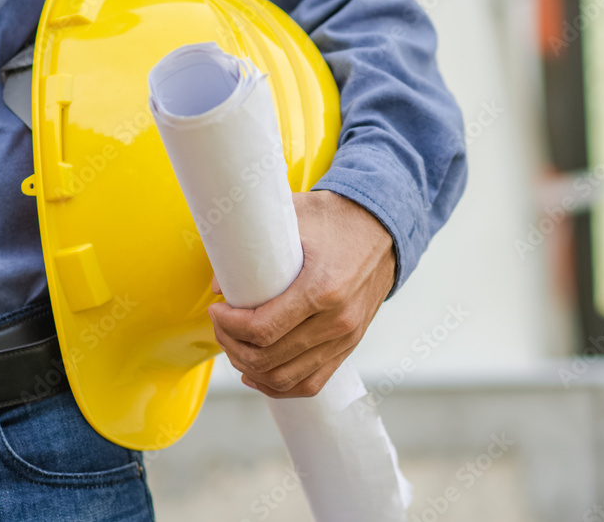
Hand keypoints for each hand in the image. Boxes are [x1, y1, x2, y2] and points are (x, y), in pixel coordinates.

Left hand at [207, 190, 395, 397]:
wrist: (385, 228)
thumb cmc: (339, 219)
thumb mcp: (294, 217)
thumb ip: (254, 245)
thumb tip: (218, 284)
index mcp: (323, 289)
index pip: (263, 329)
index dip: (229, 326)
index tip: (218, 311)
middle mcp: (337, 321)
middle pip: (268, 358)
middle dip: (233, 345)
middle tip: (221, 326)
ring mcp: (346, 338)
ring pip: (285, 378)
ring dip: (251, 368)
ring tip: (235, 347)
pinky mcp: (349, 346)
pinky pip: (310, 384)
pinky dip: (279, 386)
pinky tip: (257, 374)